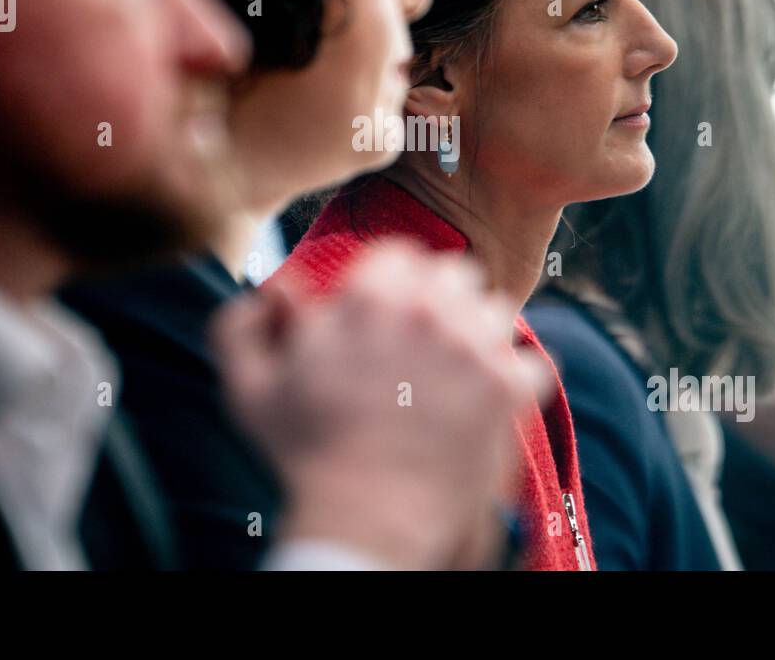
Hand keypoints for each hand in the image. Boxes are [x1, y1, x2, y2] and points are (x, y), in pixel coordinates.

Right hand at [211, 240, 552, 568]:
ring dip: (480, 331)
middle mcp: (430, 310)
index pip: (401, 253)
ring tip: (458, 366)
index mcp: (370, 296)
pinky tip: (489, 397)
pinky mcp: (507, 390)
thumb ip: (241, 326)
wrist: (364, 521)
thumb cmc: (305, 455)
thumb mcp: (249, 387)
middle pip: (455, 273)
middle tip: (424, 337)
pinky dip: (516, 377)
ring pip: (497, 310)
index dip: (394, 280)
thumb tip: (269, 290)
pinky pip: (532, 361)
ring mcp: (474, 348)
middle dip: (441, 298)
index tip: (389, 310)